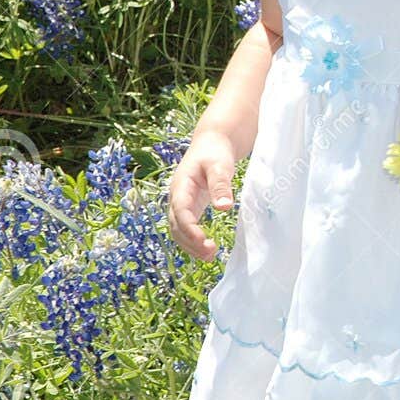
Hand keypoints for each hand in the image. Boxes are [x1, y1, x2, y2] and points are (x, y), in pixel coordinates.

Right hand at [166, 129, 237, 261]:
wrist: (211, 143)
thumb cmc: (215, 152)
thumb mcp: (220, 165)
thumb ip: (220, 185)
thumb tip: (224, 208)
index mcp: (181, 185)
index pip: (181, 211)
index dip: (190, 228)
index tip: (204, 241)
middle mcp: (177, 196)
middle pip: (176, 225)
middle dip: (189, 242)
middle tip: (210, 254)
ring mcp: (182, 202)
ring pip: (178, 229)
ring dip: (190, 244)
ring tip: (209, 256)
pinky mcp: (190, 206)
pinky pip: (186, 227)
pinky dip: (193, 239)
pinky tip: (207, 248)